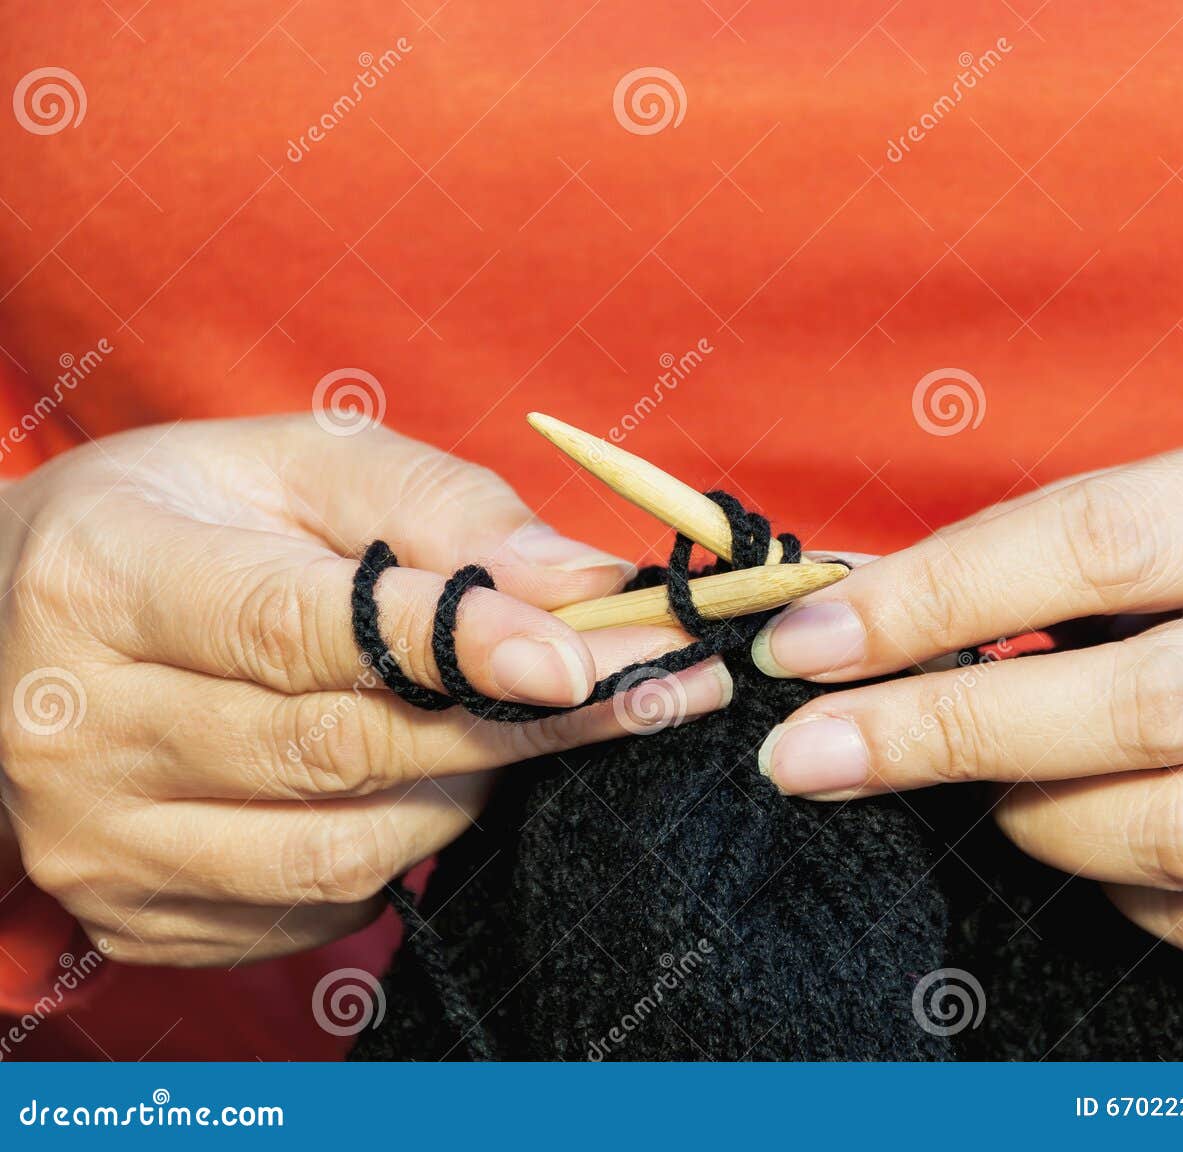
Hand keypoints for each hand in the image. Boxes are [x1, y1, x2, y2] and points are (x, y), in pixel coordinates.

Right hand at [0, 416, 729, 964]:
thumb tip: (588, 581)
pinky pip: (318, 908)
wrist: (13, 624)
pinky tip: (422, 781)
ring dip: (469, 789)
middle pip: (340, 750)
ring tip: (512, 721)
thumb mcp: (298, 464)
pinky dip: (404, 848)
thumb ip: (443, 508)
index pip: (299, 625)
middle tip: (640, 689)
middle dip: (516, 724)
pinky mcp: (137, 916)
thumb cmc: (183, 524)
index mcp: (107, 578)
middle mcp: (76, 727)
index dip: (456, 645)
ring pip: (345, 850)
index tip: (584, 656)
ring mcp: (100, 842)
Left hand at [751, 411, 1182, 962]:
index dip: (932, 601)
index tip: (803, 648)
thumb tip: (838, 630)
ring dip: (1038, 821)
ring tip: (991, 792)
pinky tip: (1096, 846)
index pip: (1098, 540)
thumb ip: (1028, 559)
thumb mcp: (1174, 507)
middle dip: (946, 737)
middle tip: (816, 756)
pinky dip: (1124, 896)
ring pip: (1182, 834)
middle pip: (1143, 706)